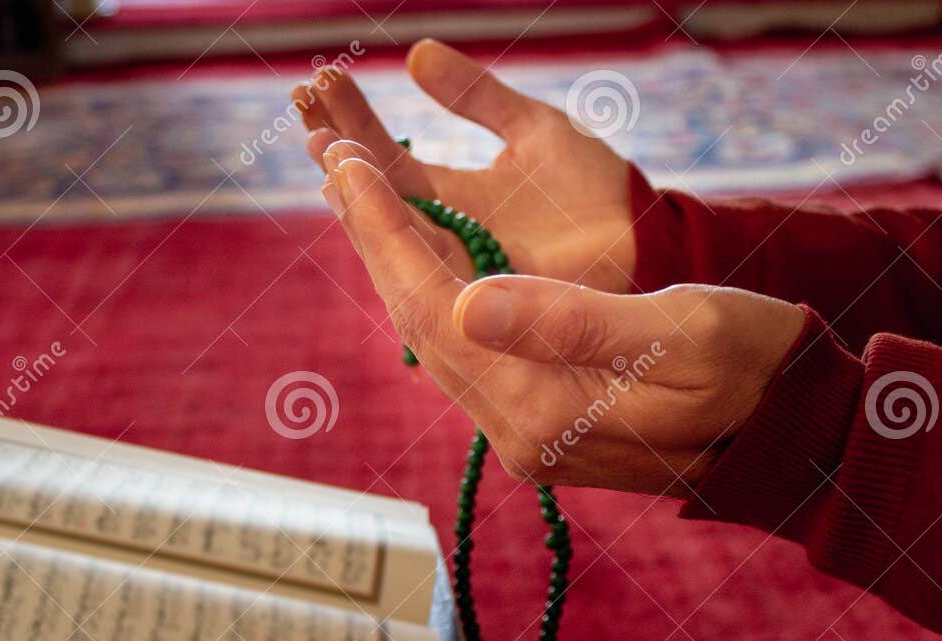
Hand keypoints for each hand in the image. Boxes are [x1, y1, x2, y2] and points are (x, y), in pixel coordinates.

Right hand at [295, 40, 636, 292]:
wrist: (640, 242)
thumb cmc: (594, 191)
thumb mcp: (531, 128)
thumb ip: (475, 97)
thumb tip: (417, 54)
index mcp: (451, 193)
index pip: (386, 154)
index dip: (354, 116)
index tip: (325, 76)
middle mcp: (438, 228)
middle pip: (370, 185)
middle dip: (333, 141)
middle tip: (301, 101)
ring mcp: (446, 259)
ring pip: (380, 217)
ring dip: (347, 176)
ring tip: (317, 138)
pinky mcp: (462, 285)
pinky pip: (413, 252)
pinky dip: (382, 219)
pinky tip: (353, 188)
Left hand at [320, 145, 804, 496]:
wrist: (794, 439)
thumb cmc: (759, 372)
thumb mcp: (682, 329)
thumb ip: (570, 321)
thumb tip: (466, 305)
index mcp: (545, 411)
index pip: (435, 309)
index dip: (386, 233)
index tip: (347, 167)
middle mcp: (517, 435)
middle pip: (418, 324)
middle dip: (375, 241)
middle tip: (335, 165)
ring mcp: (523, 437)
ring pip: (434, 339)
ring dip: (397, 266)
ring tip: (362, 197)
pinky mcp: (537, 426)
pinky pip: (462, 351)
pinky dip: (433, 293)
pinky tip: (420, 252)